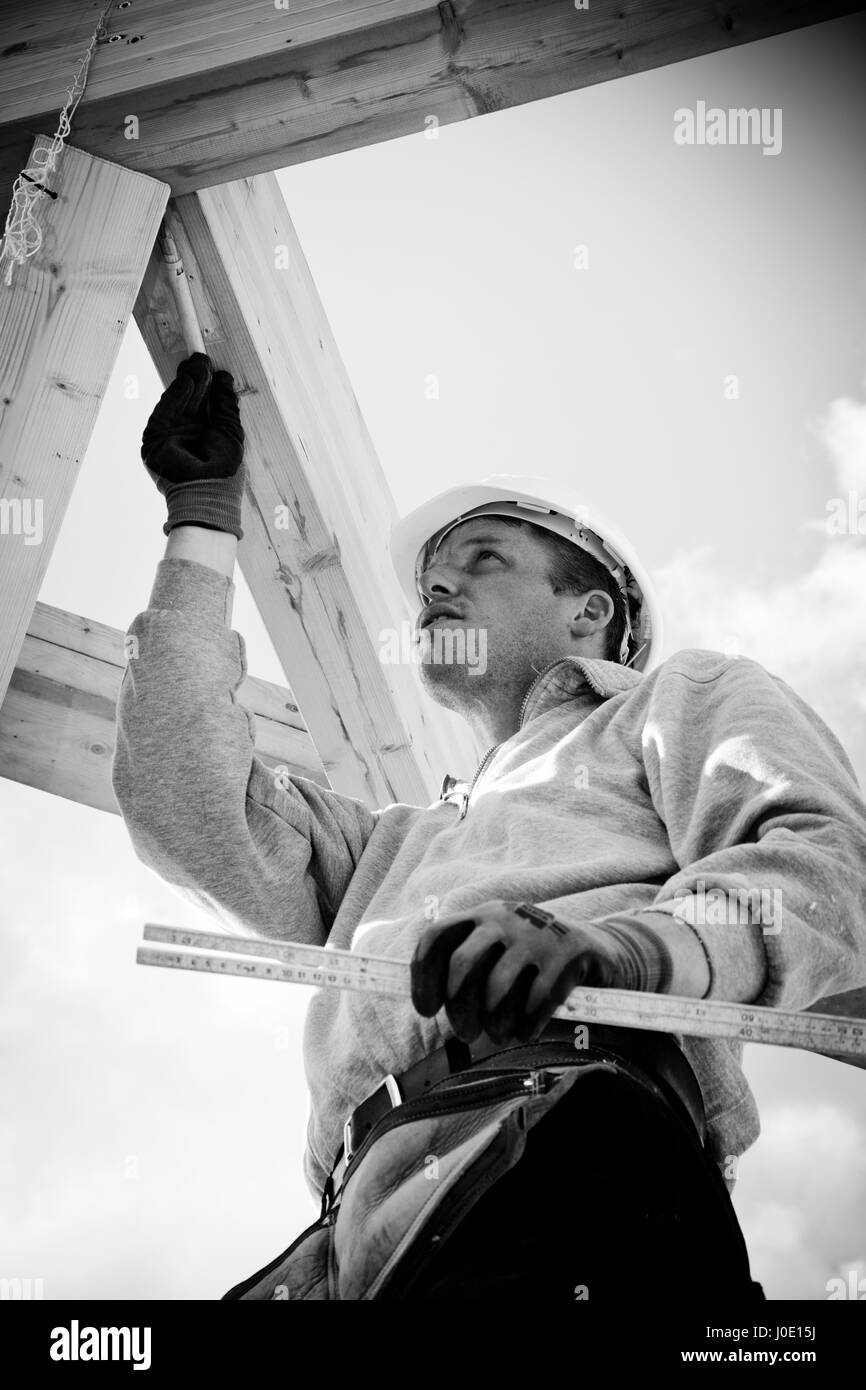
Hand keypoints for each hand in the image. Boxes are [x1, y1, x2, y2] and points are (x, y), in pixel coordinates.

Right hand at [141, 352, 245, 537]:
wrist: (209, 495)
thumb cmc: (225, 471)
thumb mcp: (230, 431)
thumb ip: (225, 404)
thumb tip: (223, 376)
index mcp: (203, 437)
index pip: (202, 405)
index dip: (204, 384)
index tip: (208, 364)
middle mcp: (185, 436)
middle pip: (189, 401)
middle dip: (196, 379)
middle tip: (201, 358)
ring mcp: (168, 439)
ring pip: (176, 403)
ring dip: (187, 382)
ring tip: (197, 364)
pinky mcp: (153, 442)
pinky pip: (164, 412)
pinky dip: (175, 395)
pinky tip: (186, 380)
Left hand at [410, 900, 672, 1044]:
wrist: (596, 947)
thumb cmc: (532, 958)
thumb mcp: (499, 948)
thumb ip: (468, 966)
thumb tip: (432, 1006)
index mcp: (481, 915)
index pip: (436, 938)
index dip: (423, 978)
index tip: (428, 1010)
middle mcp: (504, 918)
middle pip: (462, 965)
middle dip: (459, 1008)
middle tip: (466, 1033)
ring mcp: (537, 934)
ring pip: (497, 988)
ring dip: (495, 1023)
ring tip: (500, 1036)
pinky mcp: (568, 952)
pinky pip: (536, 1000)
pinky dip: (528, 1024)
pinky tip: (528, 1031)